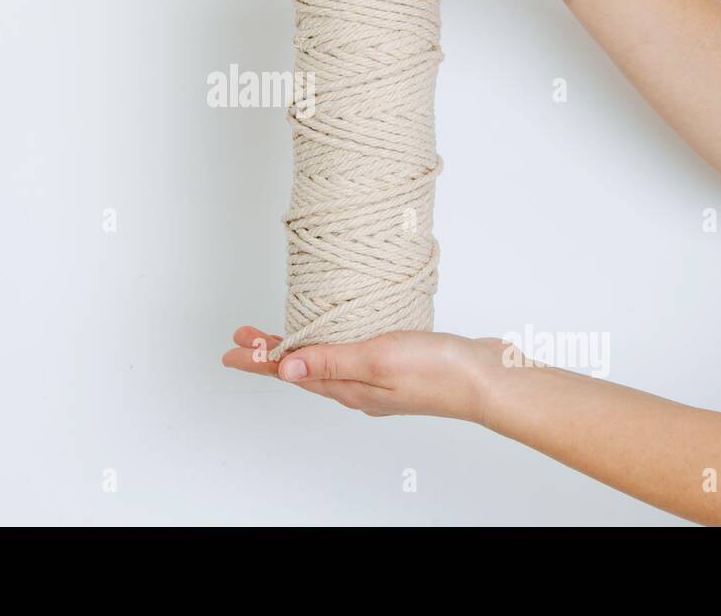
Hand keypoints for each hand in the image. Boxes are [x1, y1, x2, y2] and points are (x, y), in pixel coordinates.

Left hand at [221, 325, 517, 422]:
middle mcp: (359, 388)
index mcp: (349, 387)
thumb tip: (285, 369)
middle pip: (303, 369)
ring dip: (298, 348)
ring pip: (325, 363)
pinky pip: (352, 355)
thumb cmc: (439, 371)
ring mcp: (379, 379)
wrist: (489, 379)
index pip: (292, 372)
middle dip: (270, 353)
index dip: (259, 358)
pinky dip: (332, 343)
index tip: (231, 348)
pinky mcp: (398, 365)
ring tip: (276, 338)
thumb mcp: (377, 360)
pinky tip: (336, 333)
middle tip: (242, 338)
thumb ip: (331, 362)